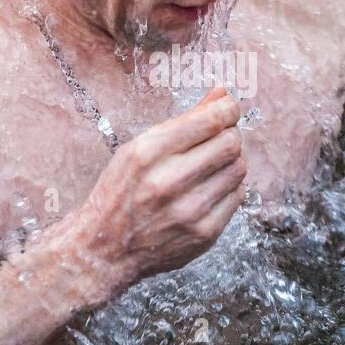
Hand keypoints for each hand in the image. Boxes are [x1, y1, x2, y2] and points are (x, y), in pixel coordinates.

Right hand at [77, 86, 246, 287]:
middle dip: (229, 135)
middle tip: (217, 139)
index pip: (211, 120)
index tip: (227, 108)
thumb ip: (184, 121)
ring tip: (208, 167)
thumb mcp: (138, 149)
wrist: (106, 250)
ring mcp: (190, 210)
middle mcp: (170, 181)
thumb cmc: (120, 193)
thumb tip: (222, 95)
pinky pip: (237, 196)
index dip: (227, 109)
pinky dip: (229, 188)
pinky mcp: (205, 233)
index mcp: (149, 152)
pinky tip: (208, 190)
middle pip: (231, 143)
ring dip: (229, 162)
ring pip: (238, 169)